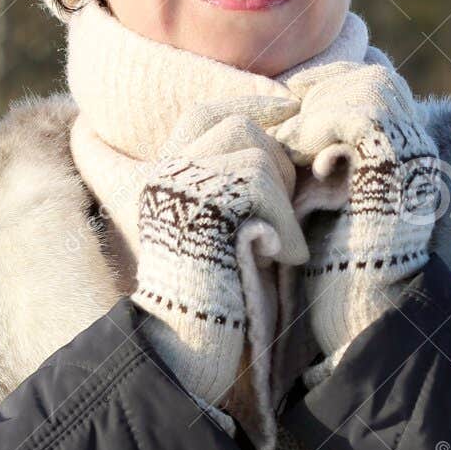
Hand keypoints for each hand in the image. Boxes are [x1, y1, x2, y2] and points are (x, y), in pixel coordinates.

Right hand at [130, 96, 308, 414]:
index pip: (204, 114)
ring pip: (255, 154)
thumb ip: (237, 191)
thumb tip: (286, 143)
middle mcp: (164, 174)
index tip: (286, 109)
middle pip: (237, 126)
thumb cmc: (221, 300)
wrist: (192, 344)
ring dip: (283, 199)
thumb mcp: (226, 234)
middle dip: (276, 163)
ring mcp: (178, 185)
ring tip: (281, 244)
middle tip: (282, 215)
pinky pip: (261, 184)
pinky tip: (282, 255)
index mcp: (165, 178)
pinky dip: (284, 223)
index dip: (250, 106)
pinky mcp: (200, 201)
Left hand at [271, 57, 440, 375]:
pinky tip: (300, 155)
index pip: (376, 84)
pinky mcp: (399, 170)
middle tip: (287, 110)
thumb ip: (311, 166)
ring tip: (291, 140)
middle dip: (325, 85)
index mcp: (399, 158)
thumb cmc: (329, 277)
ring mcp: (413, 159)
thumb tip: (280, 123)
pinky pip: (363, 114)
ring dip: (321, 105)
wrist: (357, 321)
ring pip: (372, 86)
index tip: (289, 101)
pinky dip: (324, 124)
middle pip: (376, 77)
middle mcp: (415, 153)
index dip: (331, 81)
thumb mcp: (315, 206)